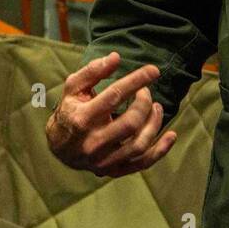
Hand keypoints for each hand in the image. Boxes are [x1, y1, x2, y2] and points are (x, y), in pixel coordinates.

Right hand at [46, 51, 176, 177]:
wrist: (58, 147)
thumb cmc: (70, 111)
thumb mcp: (73, 87)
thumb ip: (93, 71)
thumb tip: (116, 57)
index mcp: (82, 118)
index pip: (114, 96)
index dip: (136, 80)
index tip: (153, 70)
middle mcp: (93, 142)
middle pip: (130, 123)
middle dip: (144, 103)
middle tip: (146, 92)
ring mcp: (103, 159)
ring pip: (139, 145)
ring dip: (154, 124)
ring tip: (156, 108)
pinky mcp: (113, 170)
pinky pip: (142, 164)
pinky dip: (160, 150)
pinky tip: (171, 135)